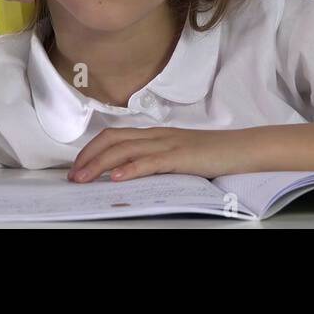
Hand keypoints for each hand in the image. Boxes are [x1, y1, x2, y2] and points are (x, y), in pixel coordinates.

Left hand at [68, 127, 251, 182]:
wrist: (240, 148)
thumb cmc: (211, 153)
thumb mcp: (176, 152)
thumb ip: (154, 157)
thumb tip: (128, 170)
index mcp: (154, 134)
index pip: (114, 135)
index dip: (92, 149)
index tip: (78, 166)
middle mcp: (157, 135)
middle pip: (113, 139)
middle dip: (88, 157)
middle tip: (73, 176)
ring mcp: (168, 144)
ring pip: (125, 149)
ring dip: (100, 165)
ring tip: (84, 179)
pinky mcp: (180, 157)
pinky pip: (150, 162)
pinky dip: (130, 169)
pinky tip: (116, 178)